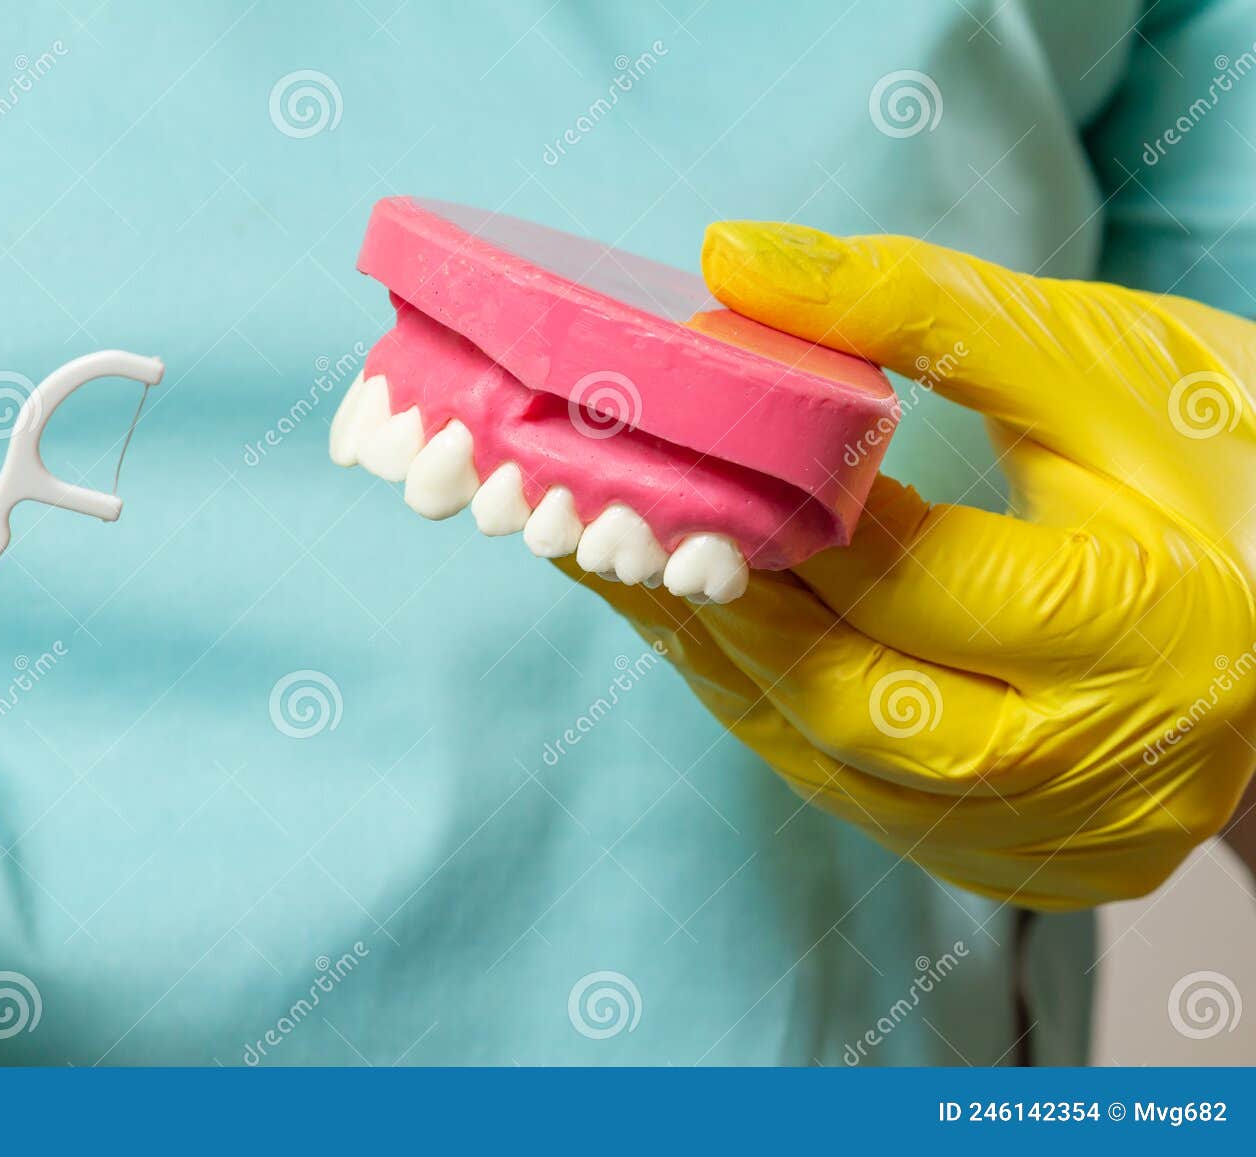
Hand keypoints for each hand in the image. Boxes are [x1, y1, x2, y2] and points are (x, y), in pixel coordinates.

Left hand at [561, 222, 1255, 910]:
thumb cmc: (1238, 465)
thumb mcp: (1103, 361)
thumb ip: (921, 310)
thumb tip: (729, 259)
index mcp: (1143, 632)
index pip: (900, 577)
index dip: (757, 514)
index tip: (643, 445)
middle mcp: (1094, 769)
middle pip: (838, 690)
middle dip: (701, 600)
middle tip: (590, 515)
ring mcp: (1052, 839)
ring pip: (822, 756)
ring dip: (709, 656)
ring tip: (618, 561)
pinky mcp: (1016, 866)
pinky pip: (845, 788)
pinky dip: (763, 703)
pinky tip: (699, 628)